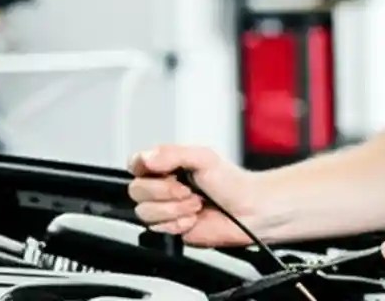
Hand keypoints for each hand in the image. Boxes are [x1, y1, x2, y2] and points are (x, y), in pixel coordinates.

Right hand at [126, 144, 261, 246]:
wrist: (249, 212)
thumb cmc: (232, 183)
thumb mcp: (203, 157)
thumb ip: (172, 154)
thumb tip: (146, 157)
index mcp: (168, 165)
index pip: (136, 164)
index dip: (144, 169)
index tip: (165, 171)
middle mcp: (163, 186)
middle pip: (137, 191)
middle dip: (164, 192)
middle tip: (187, 190)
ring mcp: (166, 208)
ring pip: (145, 212)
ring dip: (173, 209)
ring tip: (195, 204)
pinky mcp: (171, 229)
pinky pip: (158, 230)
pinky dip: (177, 224)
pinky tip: (194, 219)